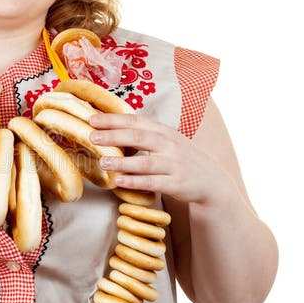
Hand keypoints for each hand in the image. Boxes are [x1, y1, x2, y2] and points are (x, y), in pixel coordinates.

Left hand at [89, 112, 230, 205]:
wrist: (211, 180)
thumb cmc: (180, 159)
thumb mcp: (165, 142)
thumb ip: (143, 135)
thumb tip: (109, 130)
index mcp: (163, 131)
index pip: (136, 121)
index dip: (113, 119)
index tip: (92, 119)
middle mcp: (169, 145)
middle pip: (139, 137)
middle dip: (114, 136)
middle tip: (92, 136)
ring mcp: (174, 164)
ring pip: (145, 162)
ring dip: (123, 162)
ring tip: (103, 162)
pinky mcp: (177, 184)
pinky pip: (153, 182)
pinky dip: (135, 182)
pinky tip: (119, 182)